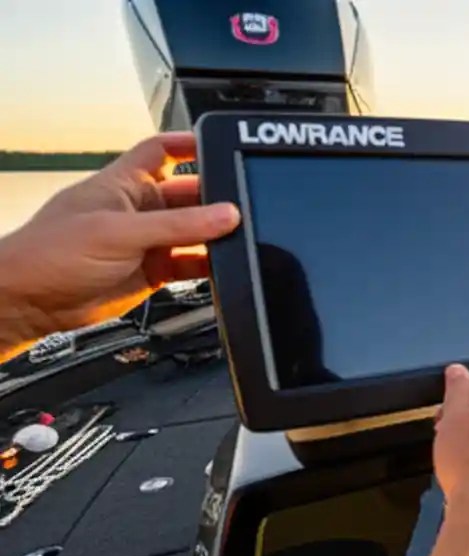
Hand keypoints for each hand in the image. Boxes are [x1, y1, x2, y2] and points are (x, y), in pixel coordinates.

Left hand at [0, 132, 239, 351]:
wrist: (28, 301)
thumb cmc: (50, 253)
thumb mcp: (119, 231)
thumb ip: (177, 225)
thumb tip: (225, 215)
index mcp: (123, 183)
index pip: (162, 151)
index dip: (190, 145)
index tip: (221, 144)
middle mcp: (138, 210)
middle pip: (189, 194)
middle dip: (215, 197)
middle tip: (242, 203)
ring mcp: (146, 242)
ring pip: (194, 232)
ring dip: (215, 235)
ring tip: (239, 238)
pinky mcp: (152, 272)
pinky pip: (190, 265)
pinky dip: (209, 266)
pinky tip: (223, 267)